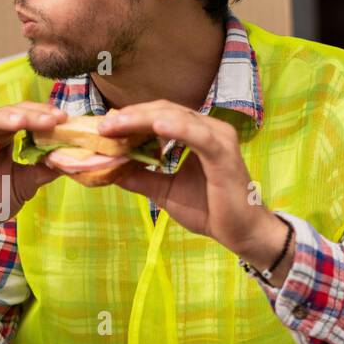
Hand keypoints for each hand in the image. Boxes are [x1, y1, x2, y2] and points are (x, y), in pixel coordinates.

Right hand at [0, 101, 66, 265]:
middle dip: (29, 114)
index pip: (22, 114)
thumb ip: (43, 170)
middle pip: (4, 113)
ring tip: (21, 123)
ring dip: (1, 119)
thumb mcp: (25, 185)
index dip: (42, 113)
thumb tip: (71, 157)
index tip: (64, 119)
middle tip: (50, 119)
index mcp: (1, 135)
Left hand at [98, 101, 282, 263]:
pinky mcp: (223, 152)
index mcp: (195, 133)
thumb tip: (109, 167)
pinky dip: (175, 128)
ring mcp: (218, 137)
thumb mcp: (164, 190)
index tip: (103, 126)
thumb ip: (139, 177)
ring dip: (143, 119)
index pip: (158, 115)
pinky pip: (197, 136)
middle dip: (131, 115)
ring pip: (176, 117)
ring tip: (117, 124)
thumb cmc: (208, 210)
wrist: (240, 232)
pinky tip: (154, 126)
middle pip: (163, 110)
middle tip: (103, 125)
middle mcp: (208, 128)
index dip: (130, 117)